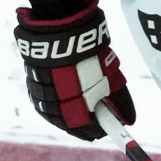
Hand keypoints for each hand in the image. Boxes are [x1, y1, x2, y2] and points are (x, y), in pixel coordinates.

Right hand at [14, 0, 134, 139]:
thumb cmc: (88, 56)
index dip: (101, 128)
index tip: (111, 124)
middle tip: (99, 109)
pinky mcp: (30, 84)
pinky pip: (44, 99)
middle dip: (85, 119)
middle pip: (70, 124)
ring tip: (84, 97)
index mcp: (73, 112)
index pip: (88, 131)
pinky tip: (66, 90)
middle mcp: (53, 109)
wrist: (59, 30)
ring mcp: (40, 97)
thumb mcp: (110, 78)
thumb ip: (120, 102)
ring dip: (69, 108)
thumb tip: (130, 120)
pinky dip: (56, 98)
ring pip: (55, 112)